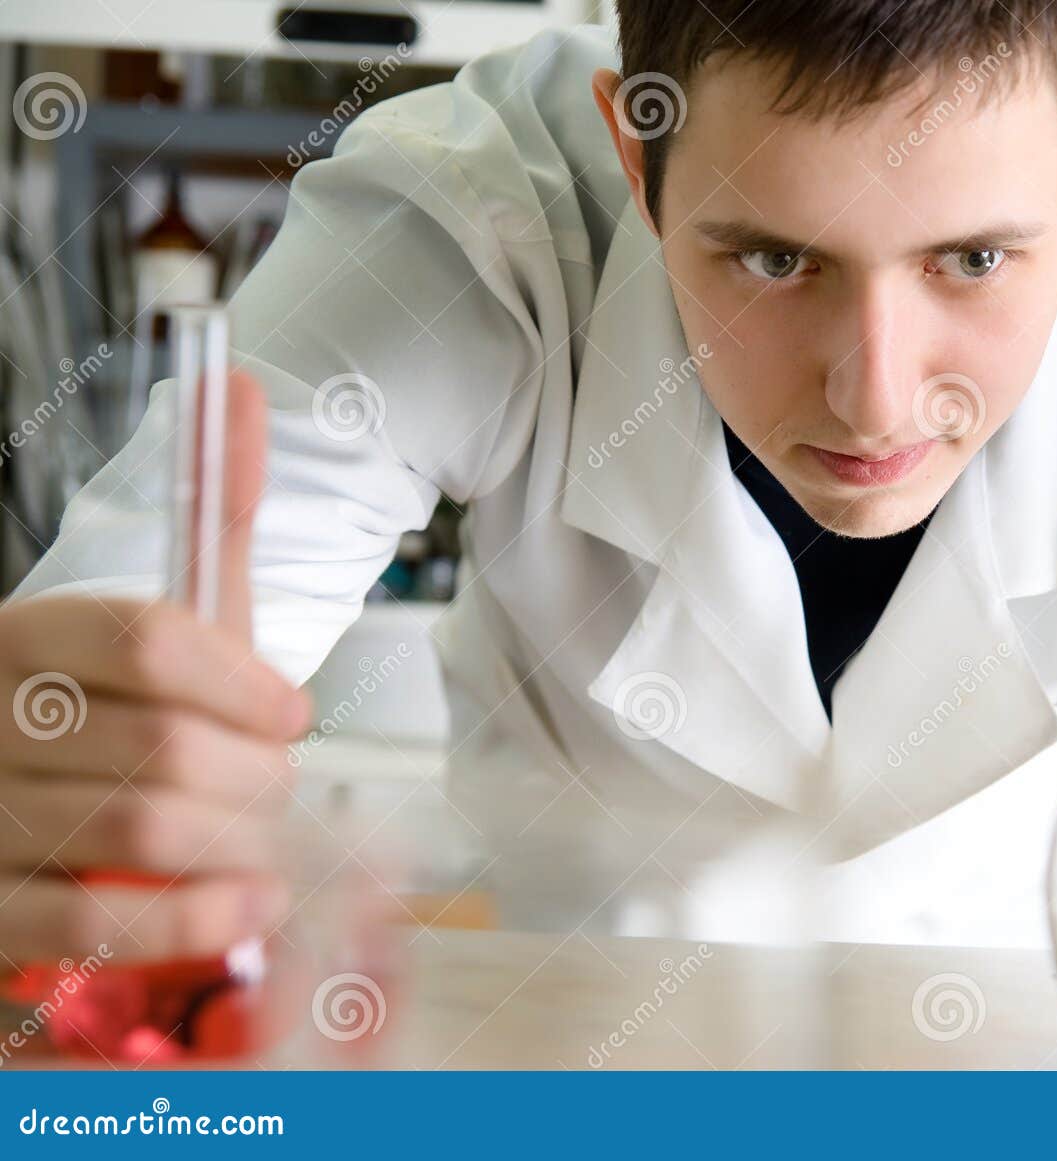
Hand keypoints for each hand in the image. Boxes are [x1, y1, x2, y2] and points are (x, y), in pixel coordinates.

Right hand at [0, 372, 309, 966]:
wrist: (11, 797)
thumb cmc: (113, 706)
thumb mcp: (163, 609)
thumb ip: (210, 508)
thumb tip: (247, 386)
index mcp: (26, 636)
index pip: (148, 640)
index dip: (245, 685)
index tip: (291, 714)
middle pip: (167, 745)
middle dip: (257, 779)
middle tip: (272, 790)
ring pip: (143, 831)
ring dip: (238, 846)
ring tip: (261, 847)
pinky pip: (94, 928)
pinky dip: (194, 922)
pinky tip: (247, 908)